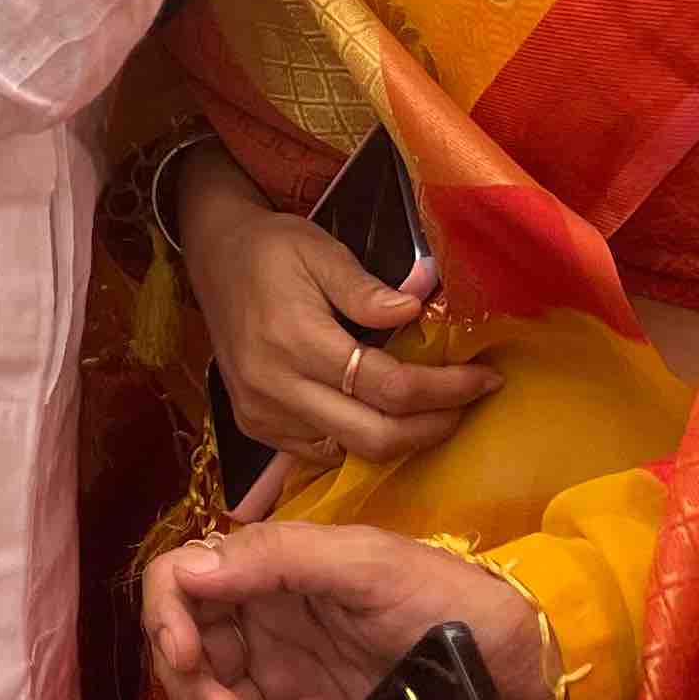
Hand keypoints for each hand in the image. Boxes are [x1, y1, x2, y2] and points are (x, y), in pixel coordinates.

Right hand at [140, 523, 549, 699]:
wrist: (525, 673)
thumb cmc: (448, 598)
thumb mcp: (369, 562)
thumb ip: (280, 556)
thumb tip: (192, 570)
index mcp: (269, 576)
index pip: (182, 582)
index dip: (166, 614)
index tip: (187, 654)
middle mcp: (265, 630)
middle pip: (186, 656)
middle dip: (195, 692)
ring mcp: (287, 688)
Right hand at [177, 153, 494, 466]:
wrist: (211, 254)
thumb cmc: (271, 246)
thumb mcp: (319, 248)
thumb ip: (365, 286)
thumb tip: (414, 312)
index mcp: (295, 338)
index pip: (389, 387)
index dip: (447, 390)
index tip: (487, 378)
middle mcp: (275, 385)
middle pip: (376, 436)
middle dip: (435, 426)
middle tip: (469, 402)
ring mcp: (261, 412)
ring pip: (351, 452)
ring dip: (402, 438)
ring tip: (433, 410)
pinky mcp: (254, 424)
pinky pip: (322, 453)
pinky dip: (359, 441)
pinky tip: (379, 414)